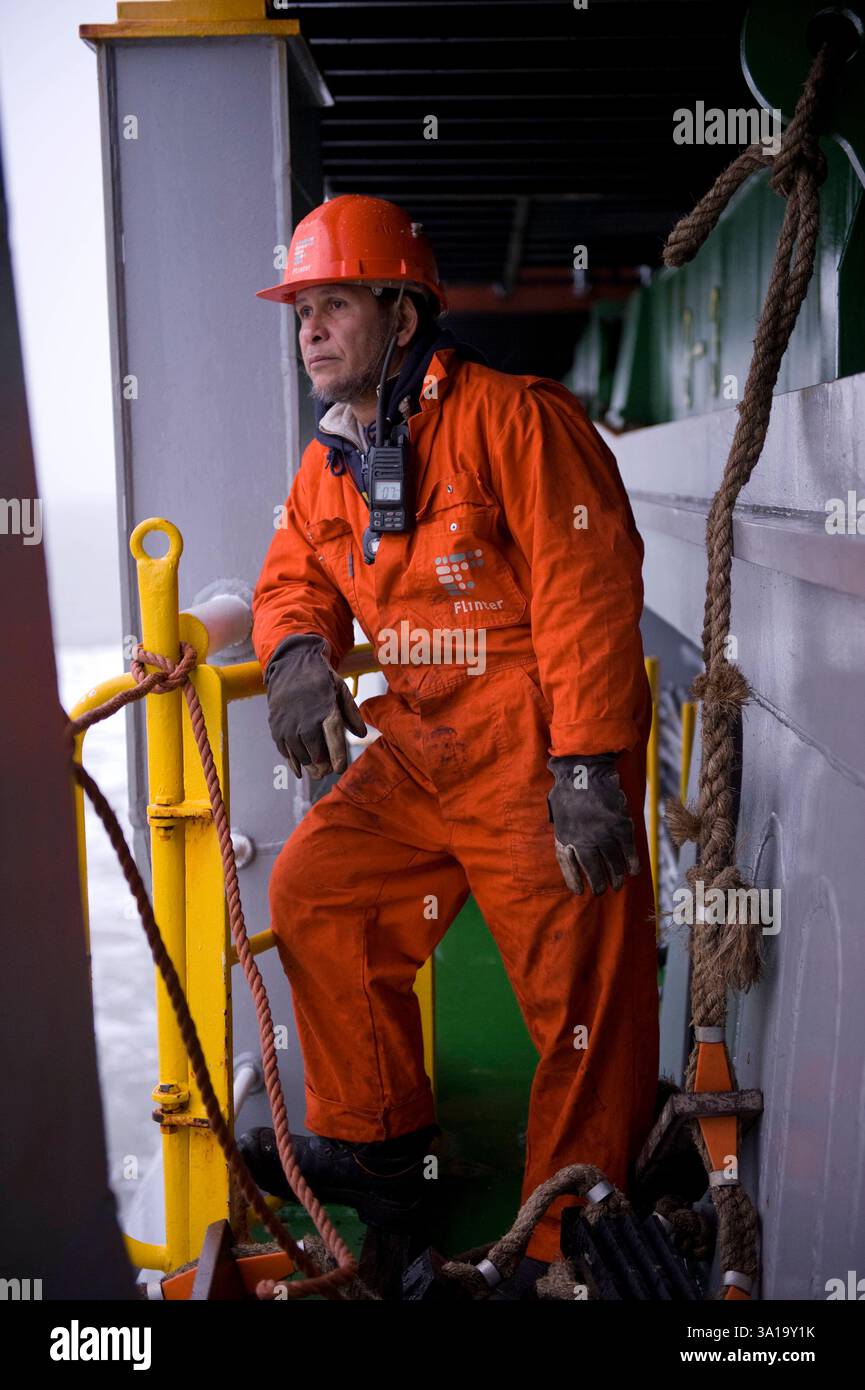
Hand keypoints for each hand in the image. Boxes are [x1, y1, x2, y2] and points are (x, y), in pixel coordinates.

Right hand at [264, 633, 366, 778]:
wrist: (291, 664)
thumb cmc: (321, 679)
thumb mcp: (341, 689)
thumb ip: (352, 713)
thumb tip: (361, 734)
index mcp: (326, 710)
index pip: (333, 740)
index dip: (337, 757)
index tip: (339, 769)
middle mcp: (305, 720)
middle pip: (316, 753)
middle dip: (323, 765)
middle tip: (327, 771)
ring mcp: (289, 724)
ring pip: (300, 754)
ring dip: (309, 765)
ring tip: (316, 771)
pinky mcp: (276, 726)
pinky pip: (285, 751)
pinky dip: (292, 762)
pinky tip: (299, 770)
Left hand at [546, 753, 639, 894]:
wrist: (584, 770)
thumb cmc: (567, 791)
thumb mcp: (557, 815)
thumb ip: (563, 833)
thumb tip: (569, 849)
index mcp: (565, 837)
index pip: (569, 866)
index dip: (574, 880)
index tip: (579, 891)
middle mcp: (584, 839)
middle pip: (594, 869)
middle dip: (600, 883)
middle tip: (604, 890)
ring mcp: (604, 833)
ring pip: (613, 862)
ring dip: (617, 875)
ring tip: (618, 884)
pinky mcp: (620, 825)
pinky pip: (628, 849)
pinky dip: (632, 861)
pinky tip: (634, 870)